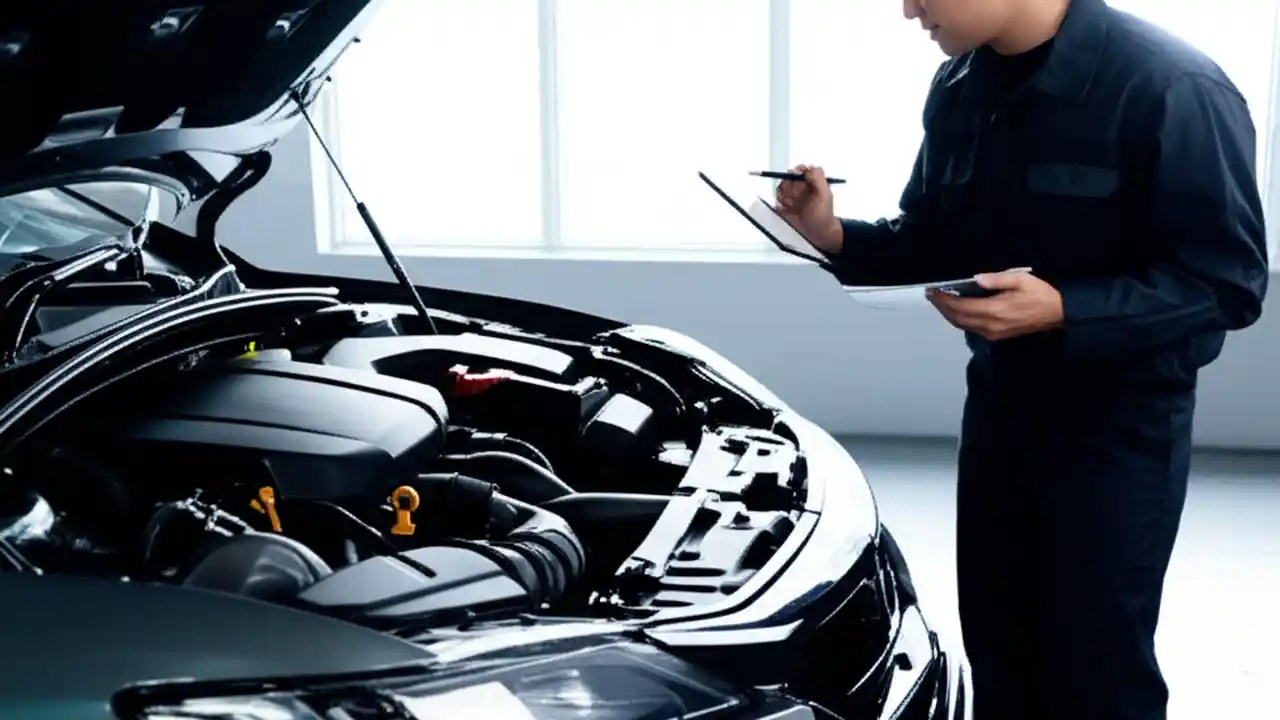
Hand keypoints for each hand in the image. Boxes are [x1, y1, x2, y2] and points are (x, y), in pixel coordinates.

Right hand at [773, 164, 842, 252]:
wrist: (818, 233)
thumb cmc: (823, 214)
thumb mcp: (824, 194)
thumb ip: (817, 177)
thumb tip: (807, 168)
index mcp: (811, 182)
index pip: (800, 170)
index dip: (795, 172)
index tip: (793, 176)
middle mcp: (801, 188)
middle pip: (787, 179)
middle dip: (787, 185)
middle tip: (792, 195)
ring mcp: (793, 197)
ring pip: (780, 189)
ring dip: (783, 196)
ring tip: (790, 205)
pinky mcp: (786, 207)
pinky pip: (777, 201)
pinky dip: (779, 204)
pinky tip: (786, 210)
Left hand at [927, 271, 1064, 340]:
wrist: (1058, 314)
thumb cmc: (1040, 294)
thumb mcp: (1021, 279)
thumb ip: (997, 279)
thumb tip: (976, 279)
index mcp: (994, 310)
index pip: (961, 306)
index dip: (944, 299)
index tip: (932, 290)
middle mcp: (990, 325)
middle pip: (957, 318)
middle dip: (942, 307)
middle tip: (931, 295)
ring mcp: (992, 333)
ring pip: (962, 325)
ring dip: (949, 314)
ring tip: (939, 302)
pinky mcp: (997, 336)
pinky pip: (971, 328)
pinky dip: (960, 319)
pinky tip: (956, 310)